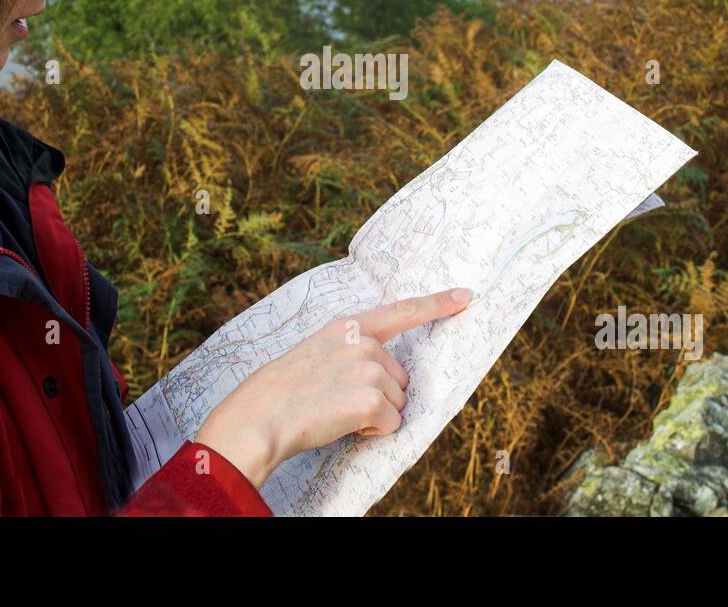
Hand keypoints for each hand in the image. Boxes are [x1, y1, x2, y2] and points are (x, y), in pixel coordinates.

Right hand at [193, 287, 473, 488]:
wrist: (261, 416)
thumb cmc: (280, 393)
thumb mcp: (315, 354)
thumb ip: (349, 353)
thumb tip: (385, 378)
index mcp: (347, 327)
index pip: (401, 311)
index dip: (437, 304)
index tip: (466, 295)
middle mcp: (363, 342)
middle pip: (399, 378)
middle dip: (378, 396)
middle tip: (336, 401)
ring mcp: (369, 368)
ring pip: (397, 403)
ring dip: (373, 416)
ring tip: (333, 411)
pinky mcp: (372, 399)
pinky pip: (391, 424)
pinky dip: (372, 433)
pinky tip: (342, 425)